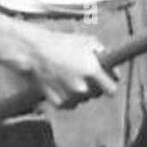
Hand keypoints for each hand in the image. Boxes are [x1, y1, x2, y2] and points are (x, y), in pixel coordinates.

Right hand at [2, 24, 118, 107]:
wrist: (33, 50)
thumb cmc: (60, 43)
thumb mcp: (88, 41)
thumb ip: (104, 56)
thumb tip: (113, 70)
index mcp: (92, 70)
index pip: (111, 90)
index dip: (109, 86)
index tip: (107, 84)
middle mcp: (82, 86)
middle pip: (95, 94)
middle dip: (92, 85)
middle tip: (81, 73)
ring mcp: (69, 96)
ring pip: (81, 100)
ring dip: (78, 92)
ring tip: (68, 77)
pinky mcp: (57, 102)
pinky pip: (67, 104)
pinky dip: (65, 98)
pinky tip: (60, 85)